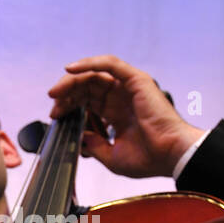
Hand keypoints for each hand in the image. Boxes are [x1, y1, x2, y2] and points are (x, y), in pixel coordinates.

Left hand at [46, 54, 203, 177]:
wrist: (170, 155)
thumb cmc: (149, 158)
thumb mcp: (112, 156)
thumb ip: (94, 145)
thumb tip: (79, 137)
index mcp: (118, 114)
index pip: (88, 103)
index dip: (70, 106)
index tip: (55, 116)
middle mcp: (123, 98)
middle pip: (88, 87)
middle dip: (67, 94)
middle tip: (53, 104)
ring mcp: (129, 87)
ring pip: (94, 74)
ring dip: (72, 80)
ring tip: (57, 92)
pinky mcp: (136, 80)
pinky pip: (109, 64)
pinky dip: (89, 64)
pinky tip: (70, 70)